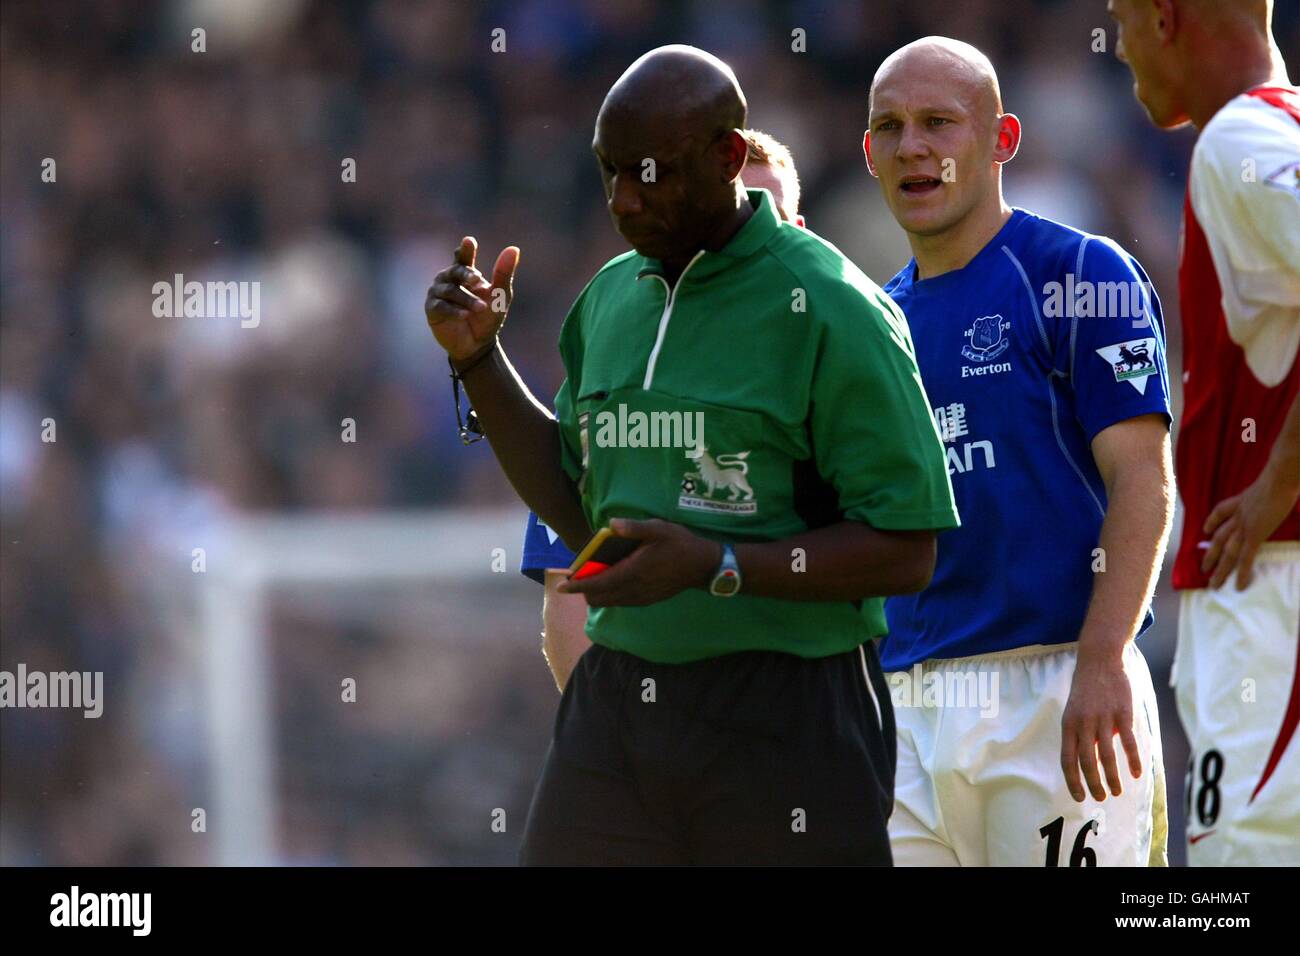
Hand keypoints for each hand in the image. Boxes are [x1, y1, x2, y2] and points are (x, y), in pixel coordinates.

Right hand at [424, 236, 518, 363]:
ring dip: (466, 299)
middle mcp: (448, 280)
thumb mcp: (500, 295)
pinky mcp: (432, 310)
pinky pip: (440, 306)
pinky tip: (465, 315)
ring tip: (481, 308)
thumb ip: (503, 273)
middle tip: (477, 279)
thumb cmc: (488, 317)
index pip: (463, 257)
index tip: (469, 241)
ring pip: (449, 290)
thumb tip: (514, 249)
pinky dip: (453, 310)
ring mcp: (438, 294)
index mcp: (464, 274)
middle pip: (455, 271)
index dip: (465, 250)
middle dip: (466, 274)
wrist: (478, 344)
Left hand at [558, 518, 722, 607]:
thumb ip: (634, 527)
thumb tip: (611, 523)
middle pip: (600, 597)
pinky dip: (611, 597)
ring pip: (611, 602)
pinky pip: (622, 603)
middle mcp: (634, 589)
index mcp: (632, 572)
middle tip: (578, 578)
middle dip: (586, 590)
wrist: (703, 566)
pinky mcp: (648, 600)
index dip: (578, 586)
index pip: (598, 583)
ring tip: (592, 581)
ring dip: (598, 594)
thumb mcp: (658, 529)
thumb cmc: (680, 544)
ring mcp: (641, 597)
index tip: (562, 586)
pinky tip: (612, 585)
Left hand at [1060, 651, 1141, 801]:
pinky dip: (1133, 760)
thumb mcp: (1074, 710)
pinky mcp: (1122, 713)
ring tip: (1118, 791)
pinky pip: (1128, 742)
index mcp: (1068, 724)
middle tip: (1101, 798)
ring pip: (1107, 756)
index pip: (1067, 760)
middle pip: (1087, 762)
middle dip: (1094, 784)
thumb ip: (1078, 734)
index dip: (1073, 781)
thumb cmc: (1086, 688)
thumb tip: (1087, 760)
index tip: (1079, 797)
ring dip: (1112, 778)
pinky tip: (1137, 774)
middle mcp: (1083, 724)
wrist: (1099, 659)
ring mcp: (1103, 719)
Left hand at [1201, 469, 1298, 589]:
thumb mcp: (1267, 483)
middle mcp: (1238, 516)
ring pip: (1227, 552)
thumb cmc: (1279, 477)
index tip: (1206, 530)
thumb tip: (1279, 489)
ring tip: (1213, 585)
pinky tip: (1239, 586)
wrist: (1279, 479)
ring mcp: (1244, 526)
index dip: (1211, 521)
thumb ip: (1267, 490)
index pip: (1220, 512)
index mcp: (1240, 501)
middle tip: (1203, 568)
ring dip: (1220, 569)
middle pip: (1219, 537)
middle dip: (1210, 554)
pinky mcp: (1255, 534)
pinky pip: (1246, 557)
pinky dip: (1242, 572)